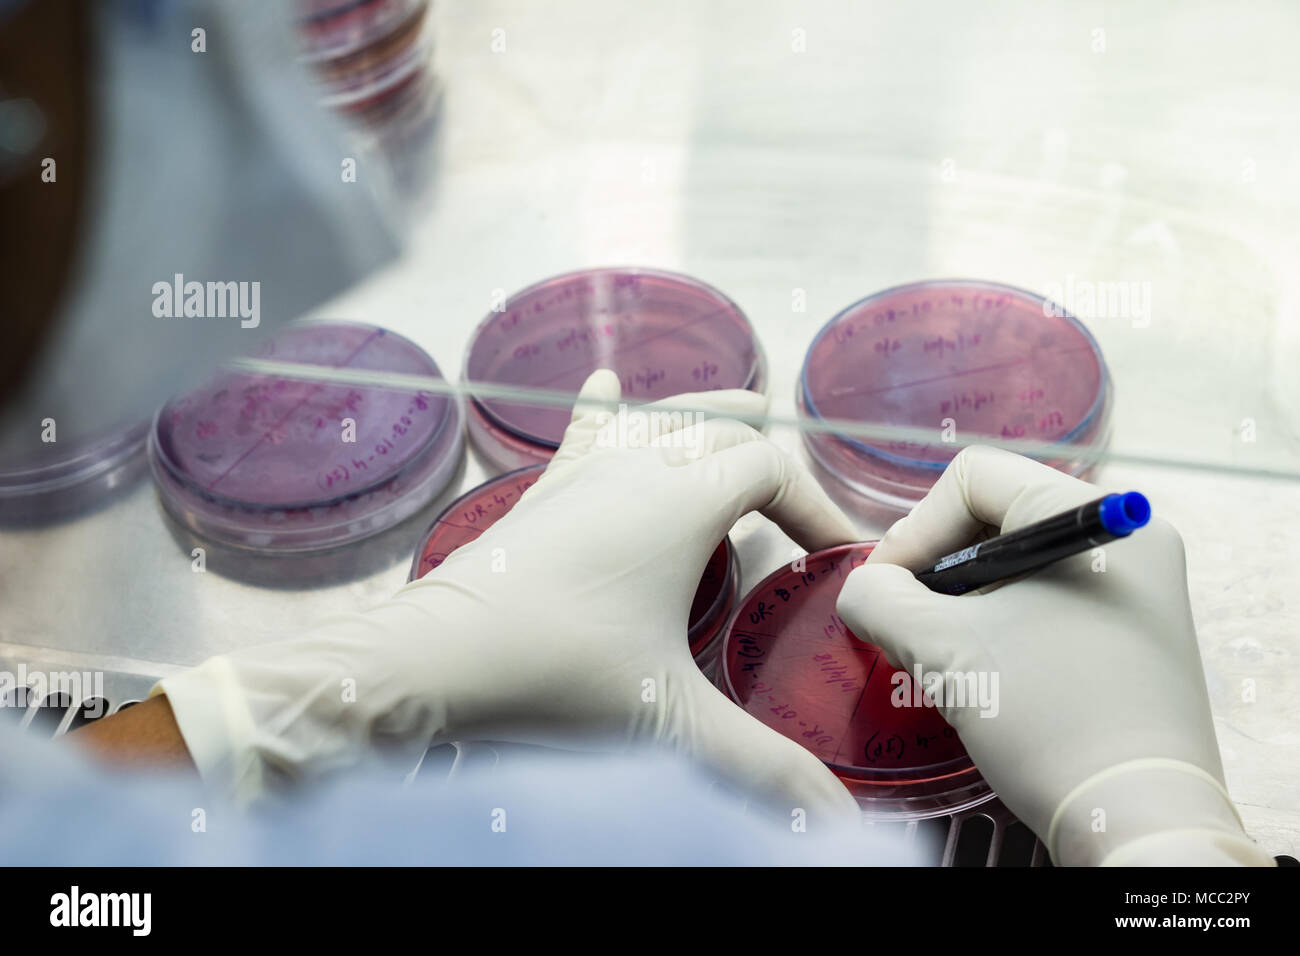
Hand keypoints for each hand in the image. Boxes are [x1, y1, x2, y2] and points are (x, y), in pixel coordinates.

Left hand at [156, 371, 860, 822]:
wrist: (439, 661)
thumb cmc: (557, 675)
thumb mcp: (671, 720)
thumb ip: (761, 768)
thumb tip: (835, 824)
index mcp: (681, 502)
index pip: (769, 468)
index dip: (814, 499)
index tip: (836, 550)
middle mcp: (634, 470)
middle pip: (716, 423)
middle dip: (763, 436)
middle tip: (792, 461)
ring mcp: (581, 475)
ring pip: (656, 415)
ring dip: (701, 409)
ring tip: (735, 400)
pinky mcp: (540, 495)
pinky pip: (580, 430)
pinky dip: (602, 406)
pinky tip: (603, 380)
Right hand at [834, 445, 1271, 864]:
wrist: (1136, 819)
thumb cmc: (1048, 720)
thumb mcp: (943, 649)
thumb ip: (880, 599)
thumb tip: (862, 591)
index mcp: (1091, 517)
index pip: (974, 478)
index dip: (915, 529)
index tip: (888, 591)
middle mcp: (1126, 539)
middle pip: (994, 519)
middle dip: (936, 572)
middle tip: (905, 629)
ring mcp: (1136, 589)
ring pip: (1017, 566)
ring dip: (961, 606)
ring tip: (937, 658)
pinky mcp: (1132, 635)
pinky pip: (1047, 602)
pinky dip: (999, 627)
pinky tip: (979, 675)